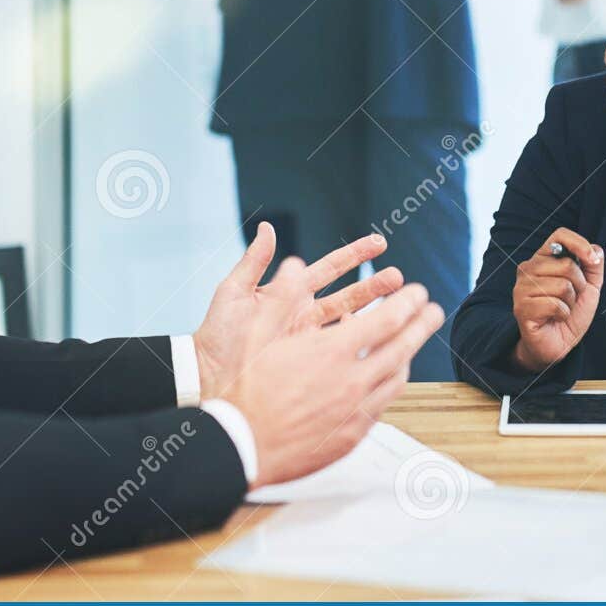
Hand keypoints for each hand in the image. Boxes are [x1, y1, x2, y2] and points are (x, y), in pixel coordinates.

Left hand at [192, 223, 402, 400]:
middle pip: (348, 295)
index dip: (355, 256)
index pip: (329, 269)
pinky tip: (376, 341)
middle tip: (401, 279)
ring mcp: (307, 340)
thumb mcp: (233, 294)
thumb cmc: (216, 335)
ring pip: (349, 323)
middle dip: (375, 286)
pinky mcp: (306, 363)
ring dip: (373, 313)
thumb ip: (253, 262)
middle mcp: (302, 314)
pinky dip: (357, 345)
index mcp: (287, 294)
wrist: (204, 375)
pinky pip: (338, 352)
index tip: (380, 244)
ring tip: (399, 305)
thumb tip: (266, 230)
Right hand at [225, 282, 445, 487]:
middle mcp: (351, 381)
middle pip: (402, 347)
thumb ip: (282, 297)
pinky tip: (384, 378)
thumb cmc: (245, 390)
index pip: (387, 320)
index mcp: (332, 352)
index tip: (419, 292)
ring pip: (397, 379)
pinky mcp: (351, 436)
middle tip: (434, 310)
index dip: (408, 302)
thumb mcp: (258, 335)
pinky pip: (382, 406)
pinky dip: (389, 385)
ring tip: (412, 342)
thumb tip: (294, 264)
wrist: (241, 445)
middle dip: (422, 325)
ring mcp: (354, 411)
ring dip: (409, 356)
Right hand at [511, 227, 603, 370]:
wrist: (555, 344)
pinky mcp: (522, 308)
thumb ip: (593, 267)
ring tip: (561, 309)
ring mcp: (522, 288)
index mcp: (543, 259)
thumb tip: (596, 250)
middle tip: (570, 298)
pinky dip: (563, 314)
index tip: (592, 261)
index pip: (560, 235)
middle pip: (567, 265)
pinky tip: (555, 318)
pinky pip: (555, 304)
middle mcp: (528, 269)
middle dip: (579, 285)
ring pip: (562, 285)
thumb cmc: (568, 314)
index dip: (580, 244)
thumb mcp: (588, 288)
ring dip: (570, 302)